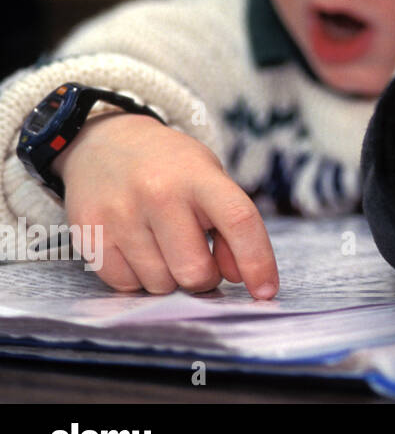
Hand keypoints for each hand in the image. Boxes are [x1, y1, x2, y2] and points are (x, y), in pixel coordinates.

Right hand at [55, 112, 278, 297]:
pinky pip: (125, 285)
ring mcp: (120, 214)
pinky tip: (138, 249)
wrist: (106, 142)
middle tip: (198, 258)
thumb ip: (231, 227)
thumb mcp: (211, 181)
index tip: (266, 291)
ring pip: (160, 284)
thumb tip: (238, 276)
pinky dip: (138, 278)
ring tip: (164, 246)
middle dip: (204, 277)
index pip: (240, 221)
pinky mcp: (89, 233)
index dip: (258, 261)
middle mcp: (159, 193)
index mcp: (199, 176)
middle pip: (195, 270)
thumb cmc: (171, 168)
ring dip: (169, 278)